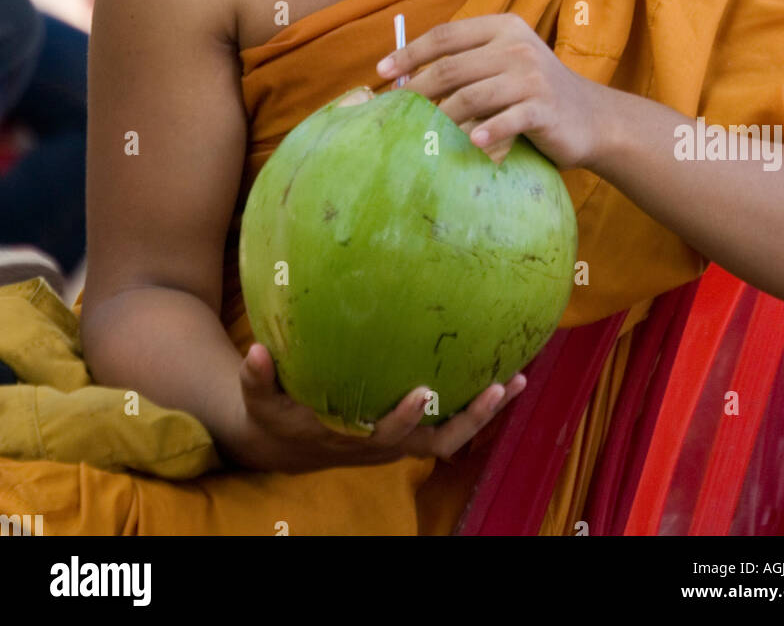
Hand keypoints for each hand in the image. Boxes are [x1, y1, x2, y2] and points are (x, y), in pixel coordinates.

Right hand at [225, 342, 526, 473]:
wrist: (286, 444)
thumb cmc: (276, 414)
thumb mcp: (260, 398)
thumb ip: (257, 376)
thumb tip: (255, 350)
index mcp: (353, 436)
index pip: (386, 433)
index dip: (406, 416)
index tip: (425, 390)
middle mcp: (385, 444)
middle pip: (438, 440)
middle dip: (471, 418)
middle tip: (501, 386)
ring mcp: (400, 440)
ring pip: (452, 434)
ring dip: (484, 412)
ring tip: (518, 378)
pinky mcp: (409, 429)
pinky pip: (448, 420)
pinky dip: (474, 403)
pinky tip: (502, 373)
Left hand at [377, 12, 607, 168]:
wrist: (592, 117)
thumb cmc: (533, 93)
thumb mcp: (503, 64)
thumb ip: (467, 62)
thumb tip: (406, 77)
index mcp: (502, 27)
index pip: (445, 36)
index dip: (410, 53)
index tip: (382, 72)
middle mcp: (516, 46)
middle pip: (452, 67)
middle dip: (417, 89)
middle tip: (396, 111)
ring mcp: (531, 76)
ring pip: (471, 96)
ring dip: (442, 117)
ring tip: (423, 133)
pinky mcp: (544, 107)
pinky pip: (505, 120)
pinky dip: (484, 131)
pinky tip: (469, 143)